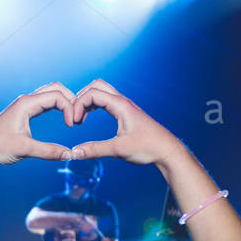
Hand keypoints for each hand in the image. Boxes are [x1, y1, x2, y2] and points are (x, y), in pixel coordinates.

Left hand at [0, 83, 74, 166]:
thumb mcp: (25, 149)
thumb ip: (49, 151)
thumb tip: (70, 154)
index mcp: (26, 104)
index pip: (57, 96)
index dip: (70, 108)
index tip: (73, 125)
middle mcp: (26, 100)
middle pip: (56, 89)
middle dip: (71, 100)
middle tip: (78, 118)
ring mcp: (25, 105)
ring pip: (51, 94)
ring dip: (65, 102)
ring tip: (73, 118)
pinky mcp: (25, 112)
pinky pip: (46, 102)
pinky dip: (58, 106)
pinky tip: (64, 118)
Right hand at [67, 79, 183, 165]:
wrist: (167, 151)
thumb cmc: (148, 148)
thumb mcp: (119, 150)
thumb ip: (95, 150)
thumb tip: (74, 153)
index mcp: (120, 105)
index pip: (92, 93)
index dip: (78, 105)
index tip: (74, 123)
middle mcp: (122, 102)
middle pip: (96, 86)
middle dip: (81, 98)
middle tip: (74, 116)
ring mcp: (125, 106)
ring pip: (101, 92)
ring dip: (87, 101)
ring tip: (80, 119)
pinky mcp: (126, 113)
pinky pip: (106, 101)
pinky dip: (94, 105)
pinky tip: (89, 118)